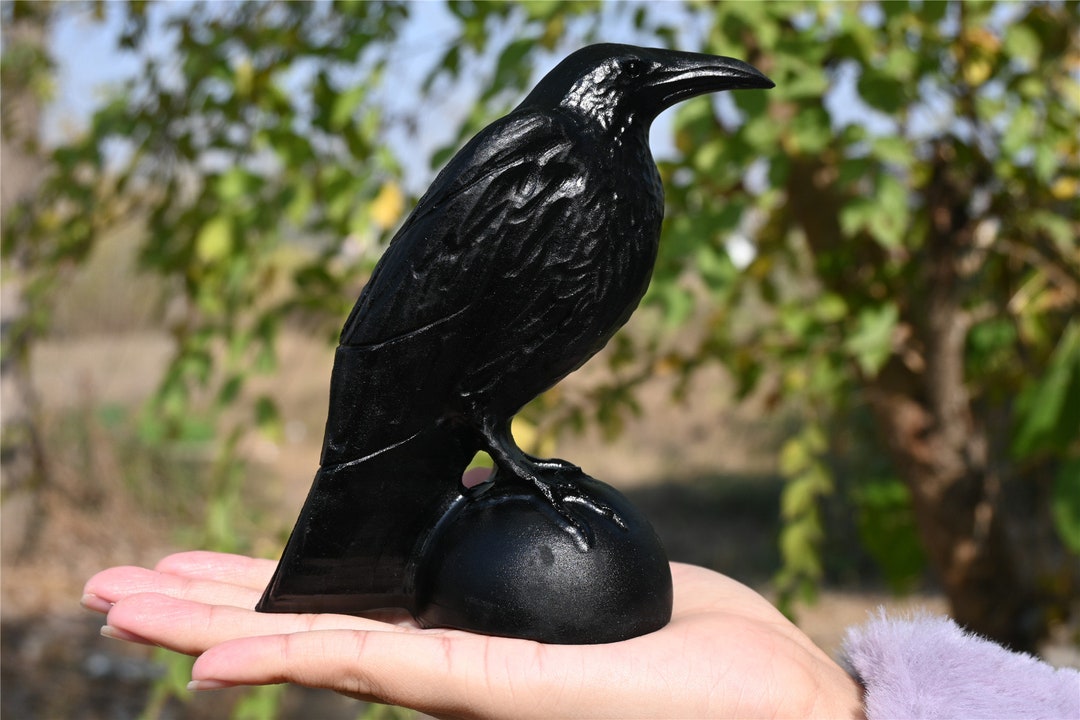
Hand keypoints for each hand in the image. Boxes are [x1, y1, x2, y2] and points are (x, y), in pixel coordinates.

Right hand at [83, 550, 863, 718]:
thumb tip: (466, 485)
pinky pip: (377, 667)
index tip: (192, 566)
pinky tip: (216, 657)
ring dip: (212, 628)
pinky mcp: (490, 694)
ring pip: (314, 650)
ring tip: (117, 609)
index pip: (346, 605)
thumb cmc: (686, 633)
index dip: (264, 586)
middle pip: (306, 627)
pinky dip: (291, 656)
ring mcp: (459, 688)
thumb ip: (515, 529)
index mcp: (465, 633)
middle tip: (107, 588)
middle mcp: (445, 667)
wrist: (772, 698)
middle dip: (205, 605)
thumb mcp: (581, 553)